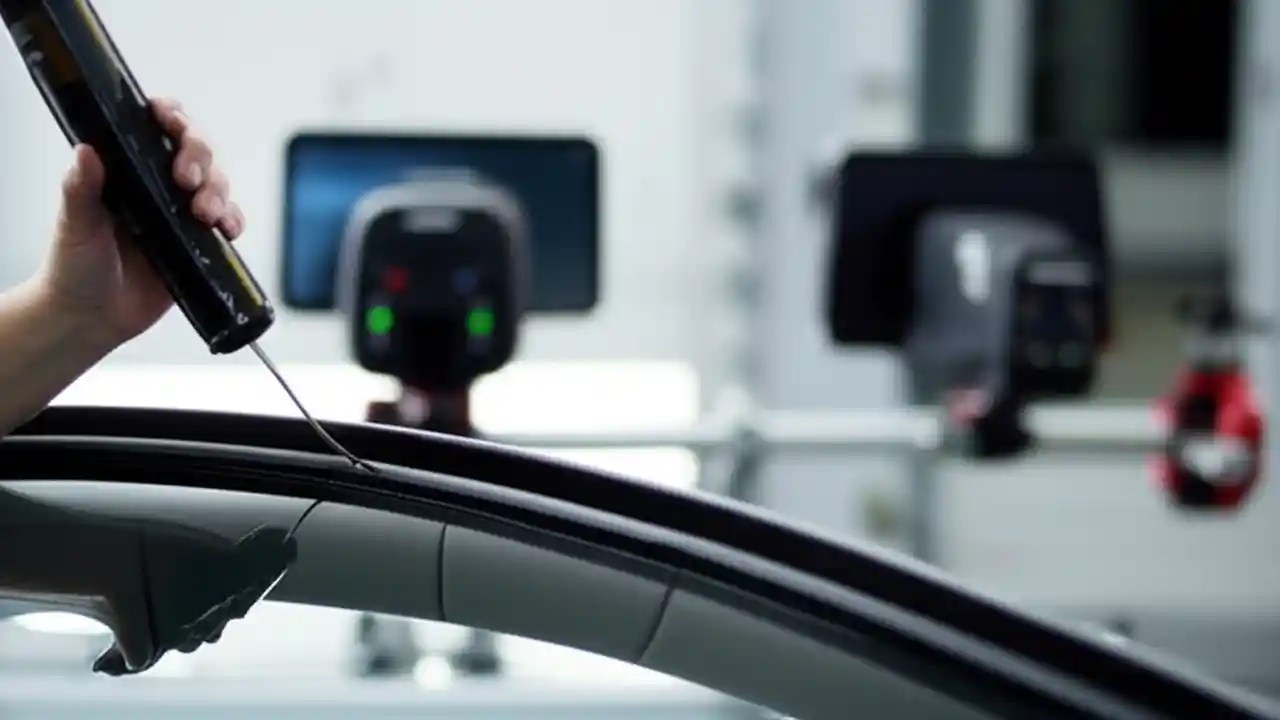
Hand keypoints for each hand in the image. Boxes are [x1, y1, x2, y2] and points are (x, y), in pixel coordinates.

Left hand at [39, 97, 244, 347]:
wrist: (92, 318)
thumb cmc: (74, 267)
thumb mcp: (75, 224)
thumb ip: (80, 188)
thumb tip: (86, 151)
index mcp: (126, 170)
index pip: (155, 126)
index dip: (171, 116)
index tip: (170, 121)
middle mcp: (157, 185)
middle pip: (197, 149)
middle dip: (201, 157)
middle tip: (188, 180)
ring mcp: (180, 212)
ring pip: (217, 182)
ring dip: (219, 191)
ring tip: (203, 214)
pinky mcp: (198, 242)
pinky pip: (229, 221)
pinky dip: (234, 220)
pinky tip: (225, 229)